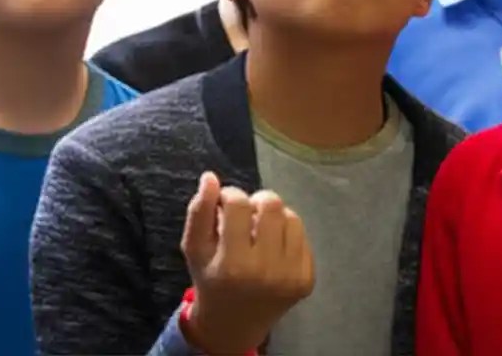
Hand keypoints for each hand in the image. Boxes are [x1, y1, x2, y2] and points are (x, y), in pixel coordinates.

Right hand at [179, 172, 314, 354]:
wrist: (234, 324)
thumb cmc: (211, 280)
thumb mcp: (194, 249)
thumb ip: (199, 212)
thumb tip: (210, 178)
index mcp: (233, 264)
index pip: (238, 204)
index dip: (229, 195)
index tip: (224, 203)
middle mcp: (266, 271)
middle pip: (272, 204)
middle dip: (256, 202)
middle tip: (246, 215)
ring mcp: (291, 276)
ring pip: (291, 216)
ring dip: (275, 217)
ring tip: (260, 231)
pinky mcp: (307, 279)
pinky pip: (303, 237)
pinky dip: (288, 235)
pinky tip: (273, 248)